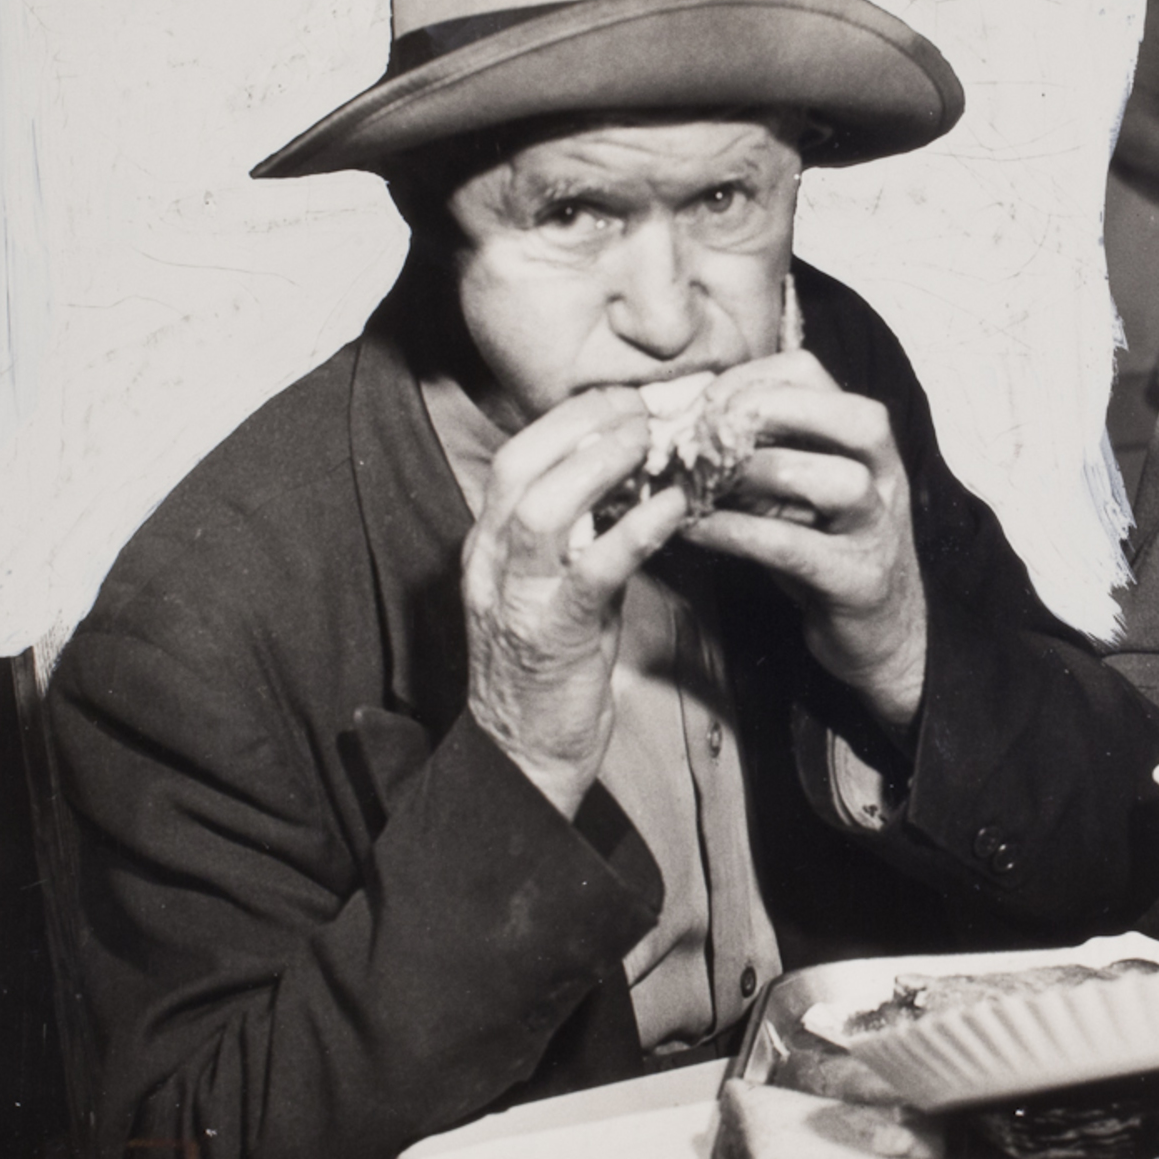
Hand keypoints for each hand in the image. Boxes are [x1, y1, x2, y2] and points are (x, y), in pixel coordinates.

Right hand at [461, 388, 691, 816]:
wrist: (523, 758)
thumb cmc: (551, 672)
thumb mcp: (558, 591)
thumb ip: (582, 540)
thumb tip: (634, 488)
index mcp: (486, 548)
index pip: (513, 459)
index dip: (566, 420)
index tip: (619, 400)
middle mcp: (490, 565)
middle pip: (517, 466)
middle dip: (579, 425)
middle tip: (640, 408)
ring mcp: (514, 599)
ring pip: (540, 507)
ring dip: (598, 465)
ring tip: (650, 442)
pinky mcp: (551, 635)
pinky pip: (590, 569)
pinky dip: (632, 531)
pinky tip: (671, 508)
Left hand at [683, 352, 928, 734]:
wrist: (878, 631)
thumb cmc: (823, 547)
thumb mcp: (795, 486)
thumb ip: (756, 450)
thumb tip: (679, 426)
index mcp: (864, 440)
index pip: (814, 374)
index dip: (748, 380)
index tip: (699, 408)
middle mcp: (886, 476)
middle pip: (857, 417)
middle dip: (772, 411)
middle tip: (706, 435)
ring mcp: (878, 530)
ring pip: (840, 482)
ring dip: (761, 474)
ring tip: (702, 483)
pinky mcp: (857, 582)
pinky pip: (796, 548)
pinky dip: (737, 533)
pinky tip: (693, 529)